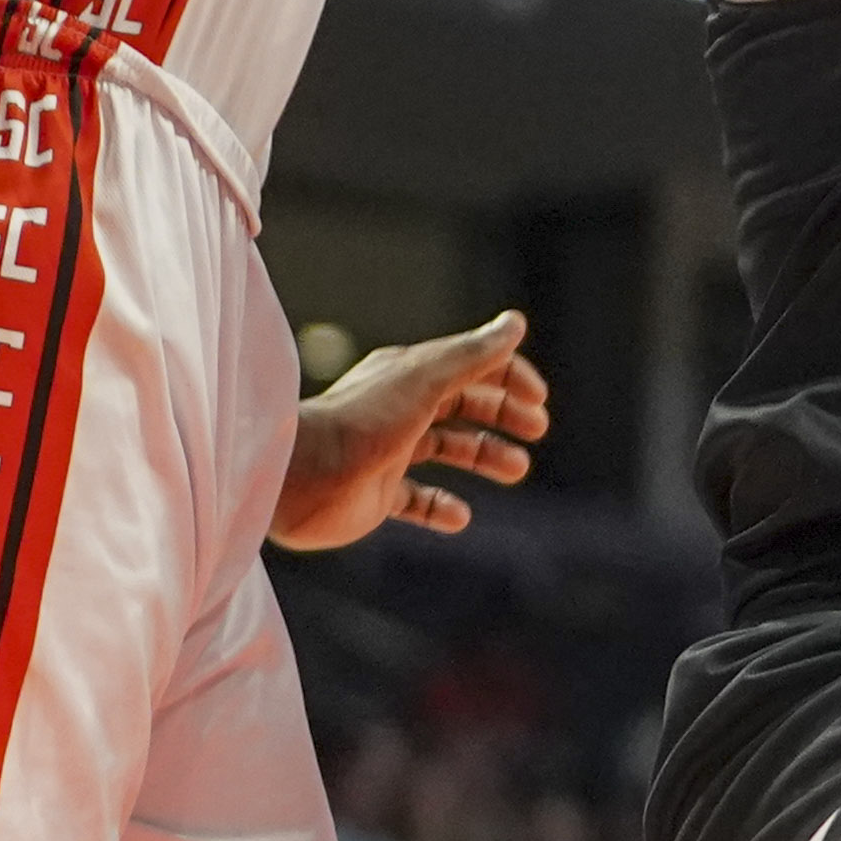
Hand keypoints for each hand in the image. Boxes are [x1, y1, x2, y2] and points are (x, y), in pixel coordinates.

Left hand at [269, 310, 551, 549]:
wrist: (301, 476)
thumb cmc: (362, 421)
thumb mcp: (426, 379)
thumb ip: (472, 354)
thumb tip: (515, 324)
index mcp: (411, 374)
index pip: (469, 367)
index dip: (508, 379)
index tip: (539, 400)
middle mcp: (401, 409)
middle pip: (463, 406)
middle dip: (503, 415)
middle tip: (536, 431)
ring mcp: (389, 451)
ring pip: (448, 449)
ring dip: (485, 456)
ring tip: (517, 470)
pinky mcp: (377, 495)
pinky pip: (416, 500)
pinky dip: (441, 507)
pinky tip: (461, 516)